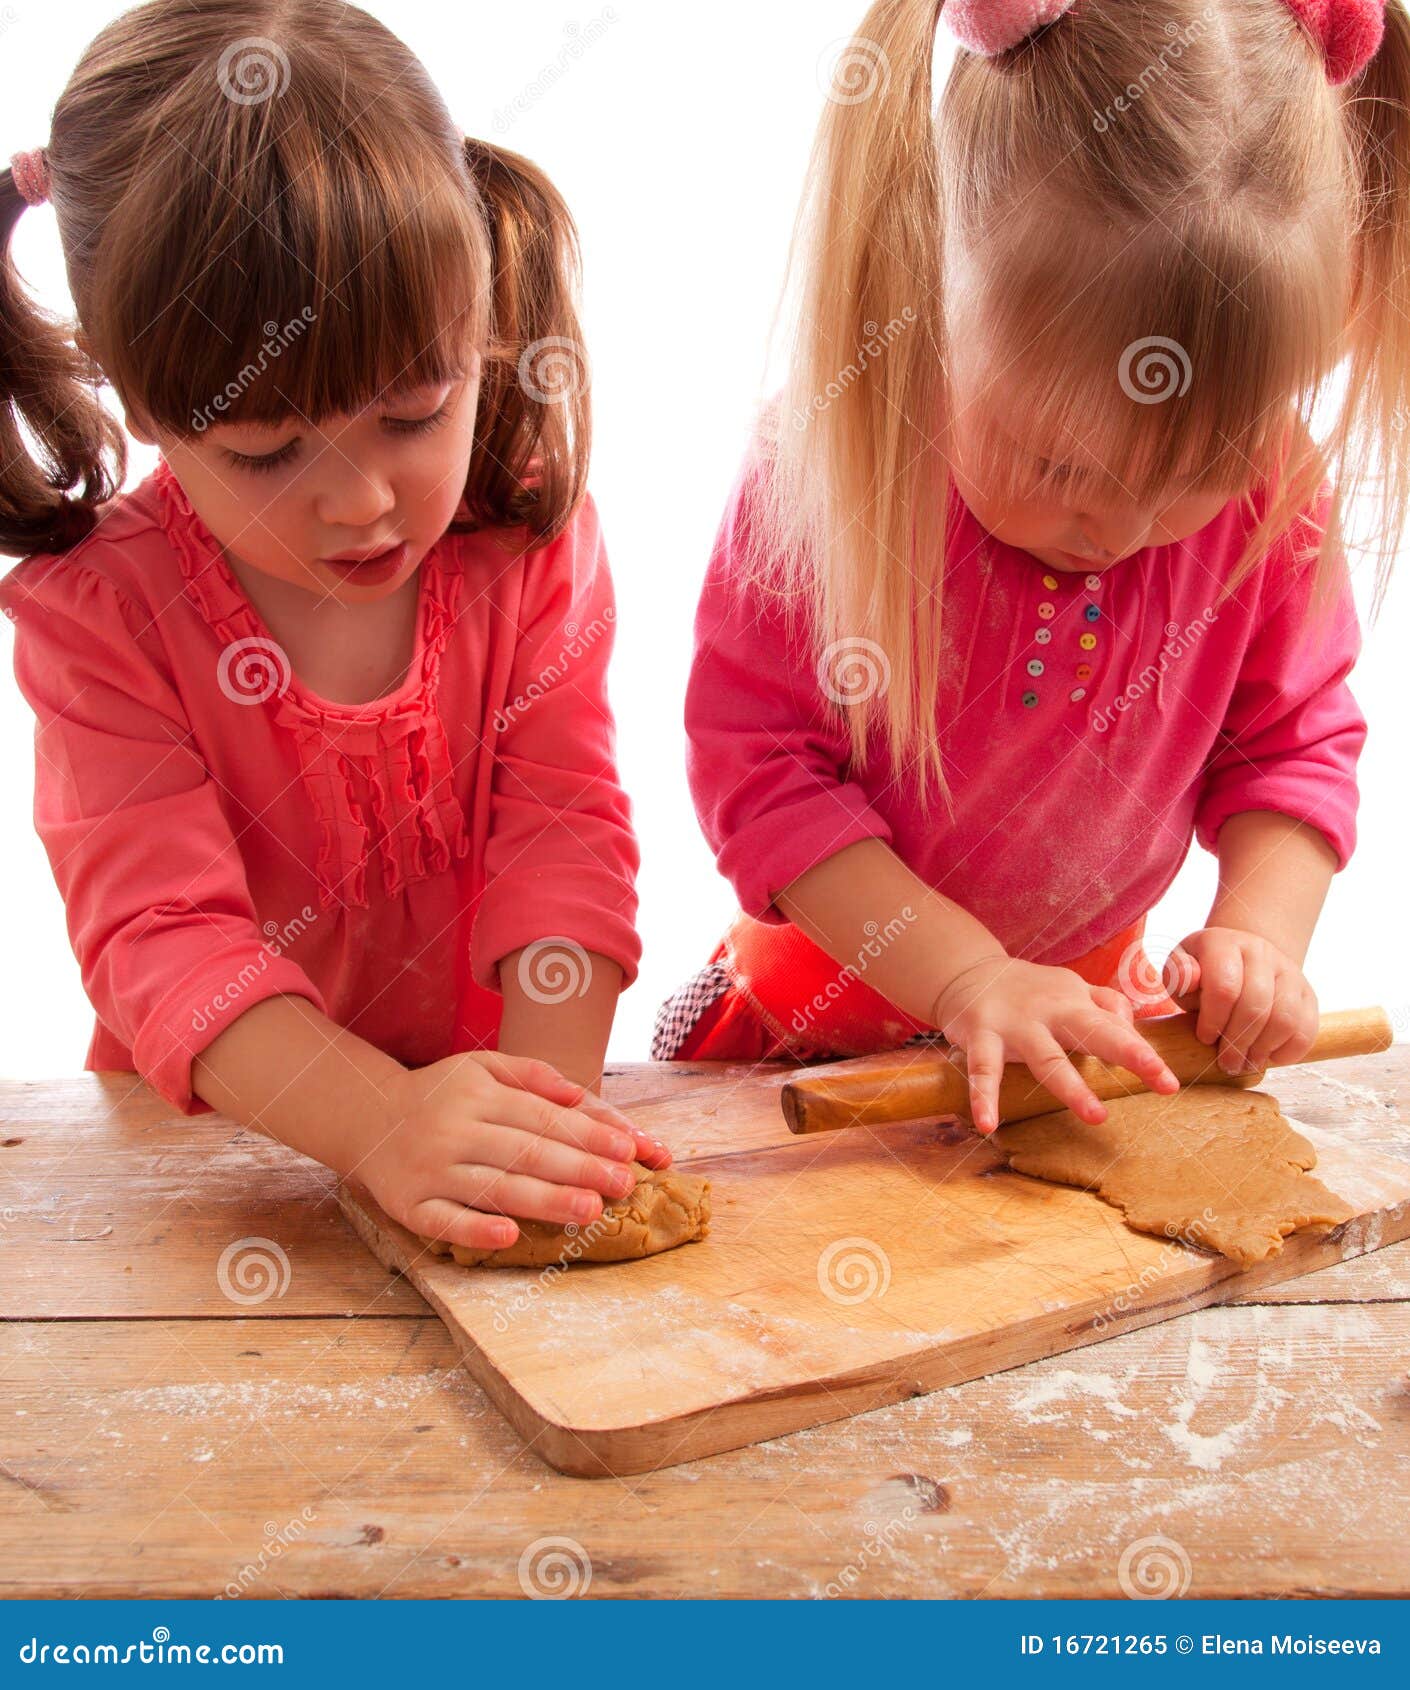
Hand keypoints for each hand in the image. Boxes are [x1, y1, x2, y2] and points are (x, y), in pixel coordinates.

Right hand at [353, 1050, 672, 1253]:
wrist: (365, 1117)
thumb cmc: (439, 1094)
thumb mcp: (480, 1066)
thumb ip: (531, 1073)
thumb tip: (578, 1093)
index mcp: (476, 1095)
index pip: (542, 1117)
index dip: (587, 1134)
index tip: (628, 1150)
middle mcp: (453, 1130)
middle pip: (526, 1152)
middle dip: (580, 1169)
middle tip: (623, 1185)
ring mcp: (430, 1170)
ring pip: (494, 1187)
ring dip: (545, 1201)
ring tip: (590, 1210)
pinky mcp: (408, 1205)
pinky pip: (444, 1221)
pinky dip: (476, 1230)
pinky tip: (509, 1237)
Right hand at [931, 954, 1179, 1134]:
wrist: (968, 970)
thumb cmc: (1030, 989)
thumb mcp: (1073, 989)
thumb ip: (1107, 1006)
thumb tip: (1135, 1034)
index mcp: (1076, 1003)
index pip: (1117, 1029)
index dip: (1145, 1055)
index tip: (1170, 1084)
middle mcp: (1050, 1012)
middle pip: (1093, 1032)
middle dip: (1128, 1052)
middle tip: (1160, 1079)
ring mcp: (1015, 1024)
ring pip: (1046, 1058)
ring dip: (1072, 1087)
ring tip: (1097, 1117)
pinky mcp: (980, 1035)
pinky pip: (982, 1069)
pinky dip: (983, 1096)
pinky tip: (987, 1124)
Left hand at [1171, 927, 1318, 1074]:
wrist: (1242, 961)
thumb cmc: (1204, 974)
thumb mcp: (1180, 972)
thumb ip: (1180, 977)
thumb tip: (1192, 979)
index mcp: (1223, 943)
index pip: (1224, 987)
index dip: (1214, 1020)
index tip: (1205, 1038)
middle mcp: (1261, 951)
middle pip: (1256, 1006)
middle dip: (1238, 1042)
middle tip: (1226, 1062)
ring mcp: (1289, 972)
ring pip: (1284, 1019)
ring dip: (1262, 1049)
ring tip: (1245, 1063)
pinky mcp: (1308, 994)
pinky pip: (1307, 1029)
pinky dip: (1288, 1051)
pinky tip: (1268, 1057)